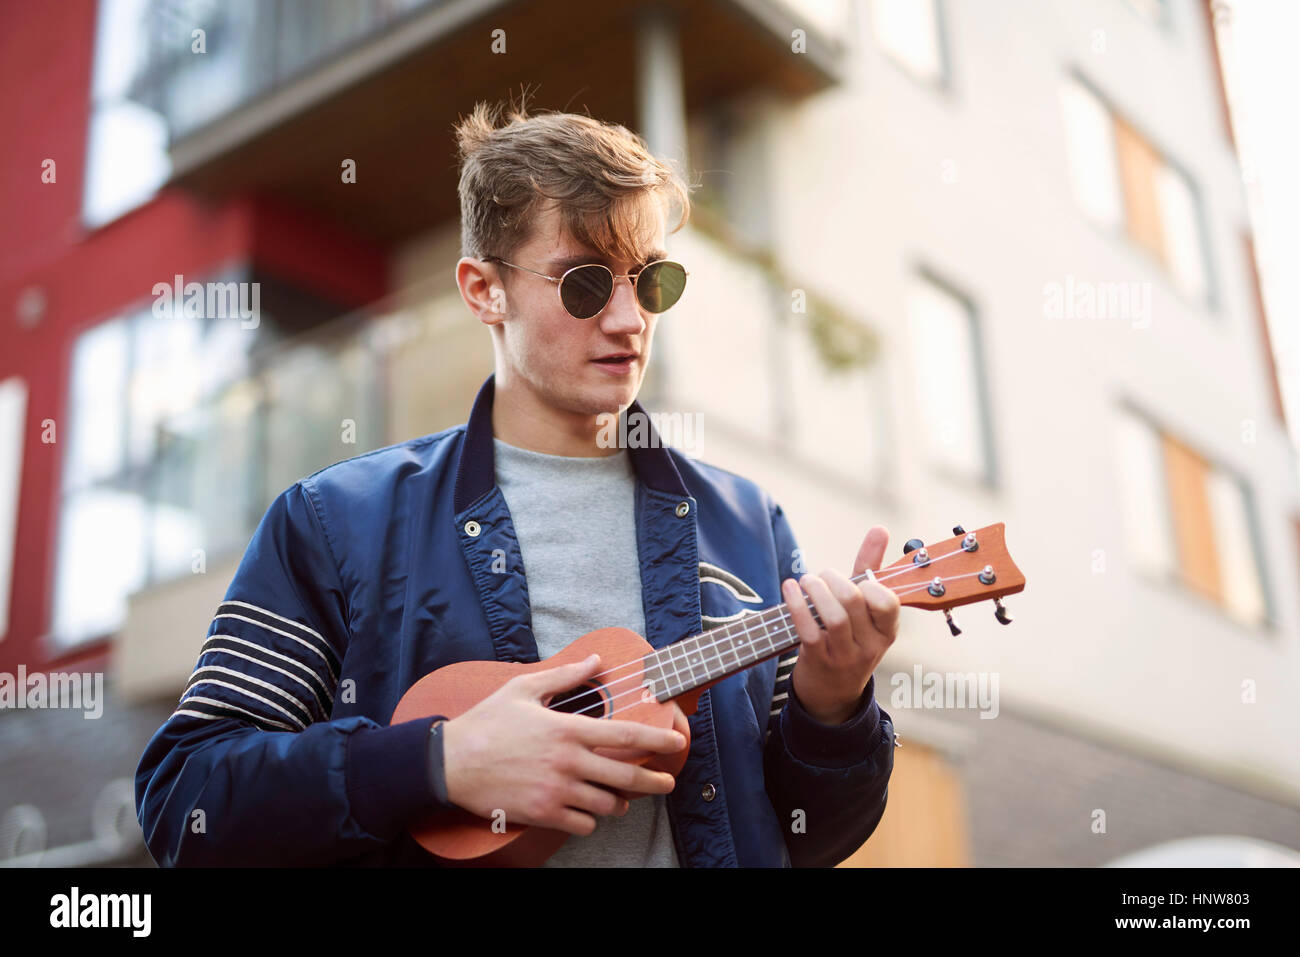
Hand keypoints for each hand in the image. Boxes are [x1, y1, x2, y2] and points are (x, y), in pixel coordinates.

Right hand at [441, 653, 684, 835]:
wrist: (450, 762)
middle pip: (627, 776)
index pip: (626, 734)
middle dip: (654, 782)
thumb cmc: (487, 722)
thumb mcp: (524, 689)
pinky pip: (582, 824)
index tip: (677, 743)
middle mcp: (568, 762)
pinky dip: (590, 820)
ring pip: (607, 804)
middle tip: (666, 784)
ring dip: (618, 803)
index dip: (657, 740)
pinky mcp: (543, 813)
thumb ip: (565, 675)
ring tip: (620, 799)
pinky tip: (587, 812)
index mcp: (568, 729)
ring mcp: (556, 791)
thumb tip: (596, 660)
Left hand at [780, 526, 900, 724]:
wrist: (832, 692)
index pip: (888, 603)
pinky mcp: (819, 660)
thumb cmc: (850, 638)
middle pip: (855, 602)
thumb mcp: (866, 610)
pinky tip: (790, 589)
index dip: (871, 584)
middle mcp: (870, 645)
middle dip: (834, 580)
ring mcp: (845, 656)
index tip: (858, 579)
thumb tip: (880, 528)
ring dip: (815, 590)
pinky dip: (796, 605)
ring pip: (834, 617)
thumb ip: (871, 568)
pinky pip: (809, 630)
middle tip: (822, 575)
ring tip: (807, 580)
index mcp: (887, 630)